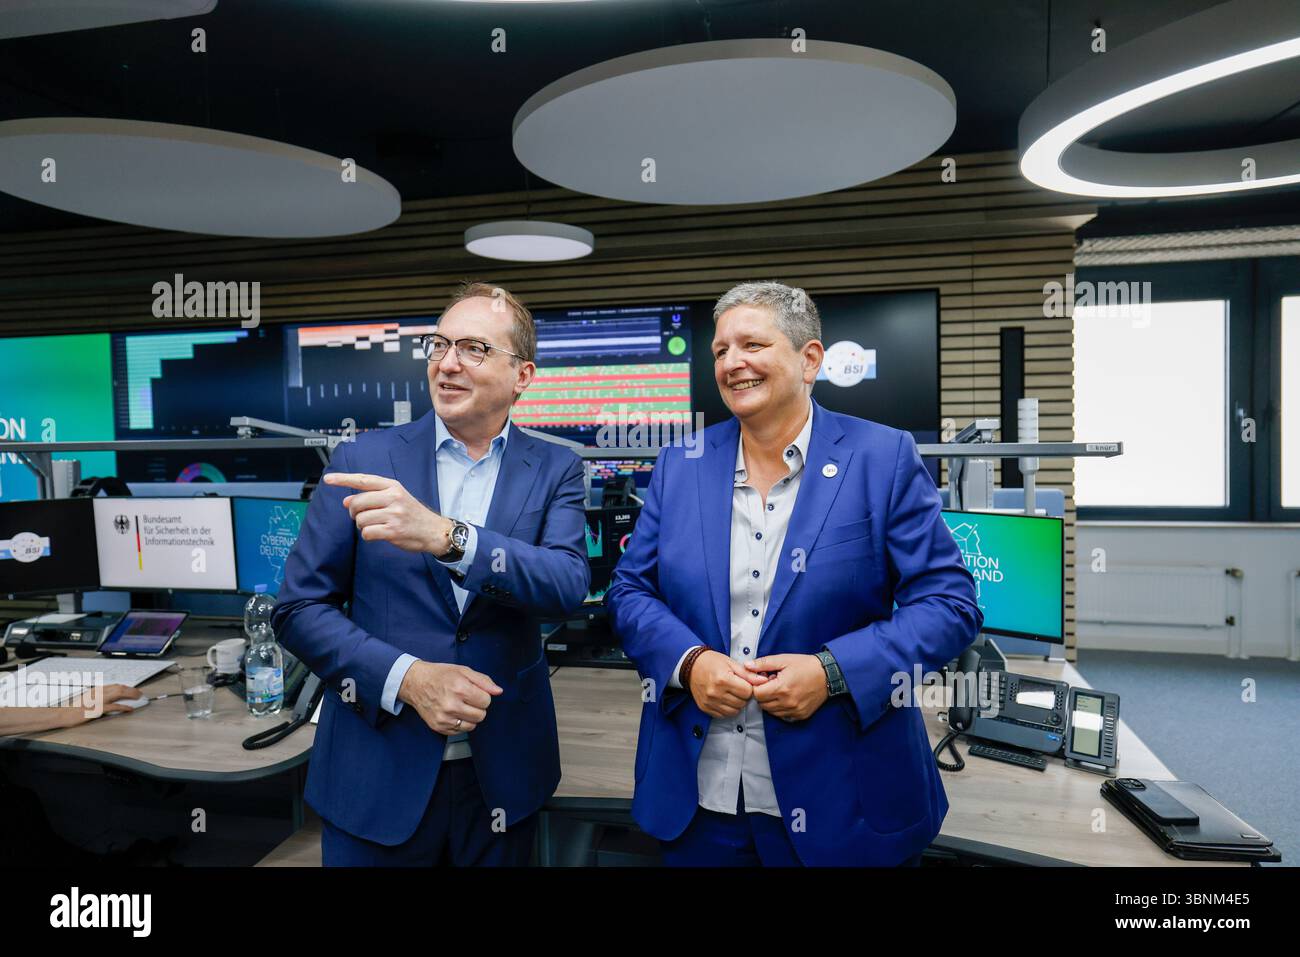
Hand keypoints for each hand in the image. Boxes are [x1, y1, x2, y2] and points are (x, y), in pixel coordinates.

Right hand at [65, 684, 143, 723]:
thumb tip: (110, 699)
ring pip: (118, 693)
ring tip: (138, 698)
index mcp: (96, 690)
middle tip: (140, 694)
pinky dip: (123, 707)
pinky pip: (113, 706)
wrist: (62, 715)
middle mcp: (98, 692)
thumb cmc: (74, 709)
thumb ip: (98, 697)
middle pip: (119, 687)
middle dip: (132, 690)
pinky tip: (129, 709)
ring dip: (131, 695)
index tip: (134, 690)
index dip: (127, 687)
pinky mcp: (96, 709)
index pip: (115, 685)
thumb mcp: (87, 699)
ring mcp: (97, 700)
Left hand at [324, 472, 453, 554]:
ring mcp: (394, 514)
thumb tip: (346, 501)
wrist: (434, 530)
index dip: (344, 479)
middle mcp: (393, 497)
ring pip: (360, 519)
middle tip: (362, 516)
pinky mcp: (393, 531)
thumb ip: (372, 497)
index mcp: (393, 486)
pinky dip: (369, 535)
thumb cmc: (412, 514)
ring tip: (376, 525)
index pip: (363, 480)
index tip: (328, 479)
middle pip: (357, 503)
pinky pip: (367, 533)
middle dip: (354, 512)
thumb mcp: (395, 498)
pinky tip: (379, 534)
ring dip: (363, 525)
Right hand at [398, 660, 501, 735]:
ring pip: (472, 726)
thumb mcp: (463, 671)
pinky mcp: (439, 727)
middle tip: (468, 699)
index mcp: (459, 688)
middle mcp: (451, 705)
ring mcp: (444, 718)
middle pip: (481, 715)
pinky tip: (453, 713)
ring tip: (461, 706)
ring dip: (470, 717)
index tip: (475, 692)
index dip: (483, 696)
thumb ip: (483, 681)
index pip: (486, 701)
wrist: (415, 683)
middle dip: (478, 707)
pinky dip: (460, 723)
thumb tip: (498, 691)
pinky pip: (460, 731)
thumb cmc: (440, 675)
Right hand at [687, 650, 767, 718]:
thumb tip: (764, 680)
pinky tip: (723, 698)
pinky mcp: (705, 708)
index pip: (747, 692)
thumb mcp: (731, 664)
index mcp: (723, 679)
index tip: (744, 683)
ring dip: (736, 704)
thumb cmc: (712, 662)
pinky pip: (723, 715)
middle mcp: (715, 692)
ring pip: (734, 711)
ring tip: (731, 693)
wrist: (691, 666)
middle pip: (742, 703)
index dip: (749, 687)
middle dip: (743, 696)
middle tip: (737, 687)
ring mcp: (709, 702)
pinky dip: (726, 708)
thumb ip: (748, 674)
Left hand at [746, 654, 828, 721]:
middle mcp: (787, 702)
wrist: (828, 675)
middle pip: (762, 704)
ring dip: (771, 702)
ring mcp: (794, 711)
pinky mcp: (800, 716)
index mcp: (782, 688)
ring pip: (771, 711)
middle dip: (763, 694)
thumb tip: (747, 666)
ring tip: (780, 689)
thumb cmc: (805, 665)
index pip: (757, 694)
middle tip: (772, 684)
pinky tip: (786, 697)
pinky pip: (782, 716)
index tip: (764, 679)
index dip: (757, 686)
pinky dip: (780, 708)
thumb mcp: (783, 659)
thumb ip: (763, 663)